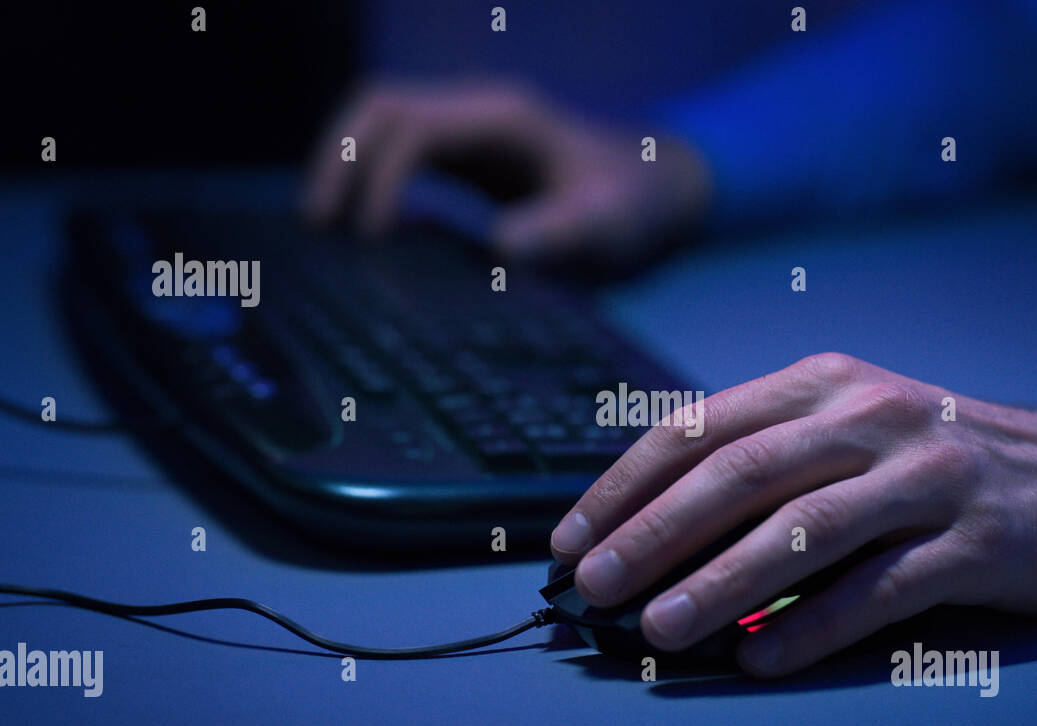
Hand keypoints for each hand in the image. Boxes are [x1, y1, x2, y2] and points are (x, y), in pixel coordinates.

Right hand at [302, 80, 712, 270]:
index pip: (412, 125)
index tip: (374, 239)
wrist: (659, 190)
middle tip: (317, 226)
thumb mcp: (609, 226)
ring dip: (345, 168)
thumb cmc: (634, 206)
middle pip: (379, 109)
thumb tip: (501, 244)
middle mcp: (478, 114)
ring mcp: (469, 132)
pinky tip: (366, 235)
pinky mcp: (467, 160)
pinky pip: (400, 157)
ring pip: (380, 126)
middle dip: (339, 160)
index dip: (378, 175)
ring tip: (323, 230)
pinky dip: (372, 185)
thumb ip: (563, 233)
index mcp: (504, 119)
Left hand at [549, 353, 1036, 676]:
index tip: (571, 538)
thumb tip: (656, 534)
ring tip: (659, 627)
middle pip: (740, 474)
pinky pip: (880, 588)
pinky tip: (760, 660)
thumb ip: (769, 464)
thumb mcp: (852, 433)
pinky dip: (813, 627)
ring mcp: (927, 473)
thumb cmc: (941, 461)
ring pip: (804, 529)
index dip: (626, 485)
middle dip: (654, 533)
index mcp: (824, 386)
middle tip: (594, 586)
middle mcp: (870, 416)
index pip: (700, 428)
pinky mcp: (975, 537)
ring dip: (722, 583)